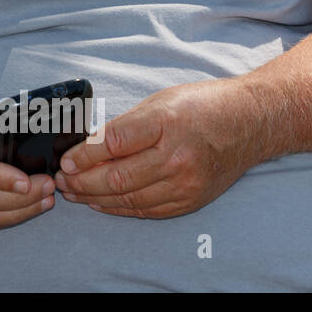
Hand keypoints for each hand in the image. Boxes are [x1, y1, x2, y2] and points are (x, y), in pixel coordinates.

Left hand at [54, 78, 259, 217]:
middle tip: (61, 179)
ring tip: (73, 192)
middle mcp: (177, 157)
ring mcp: (186, 183)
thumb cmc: (202, 106)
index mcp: (166, 123)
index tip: (65, 160)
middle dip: (81, 181)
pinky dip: (118, 207)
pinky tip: (100, 202)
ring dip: (94, 198)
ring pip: (128, 198)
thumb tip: (87, 146)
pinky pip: (146, 209)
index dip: (83, 156)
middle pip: (117, 178)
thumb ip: (124, 126)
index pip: (113, 144)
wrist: (250, 123)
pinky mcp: (190, 200)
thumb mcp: (159, 102)